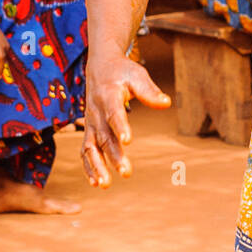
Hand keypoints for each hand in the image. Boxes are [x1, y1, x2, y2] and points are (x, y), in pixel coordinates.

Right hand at [82, 56, 170, 186]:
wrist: (99, 66)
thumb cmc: (122, 71)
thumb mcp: (137, 75)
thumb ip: (149, 91)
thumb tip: (166, 103)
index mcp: (108, 95)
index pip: (114, 113)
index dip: (120, 127)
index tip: (128, 141)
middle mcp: (96, 111)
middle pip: (104, 136)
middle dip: (113, 155)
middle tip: (126, 173)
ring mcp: (90, 122)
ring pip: (90, 147)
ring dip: (96, 166)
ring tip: (105, 185)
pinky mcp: (88, 130)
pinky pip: (84, 150)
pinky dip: (88, 166)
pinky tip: (96, 182)